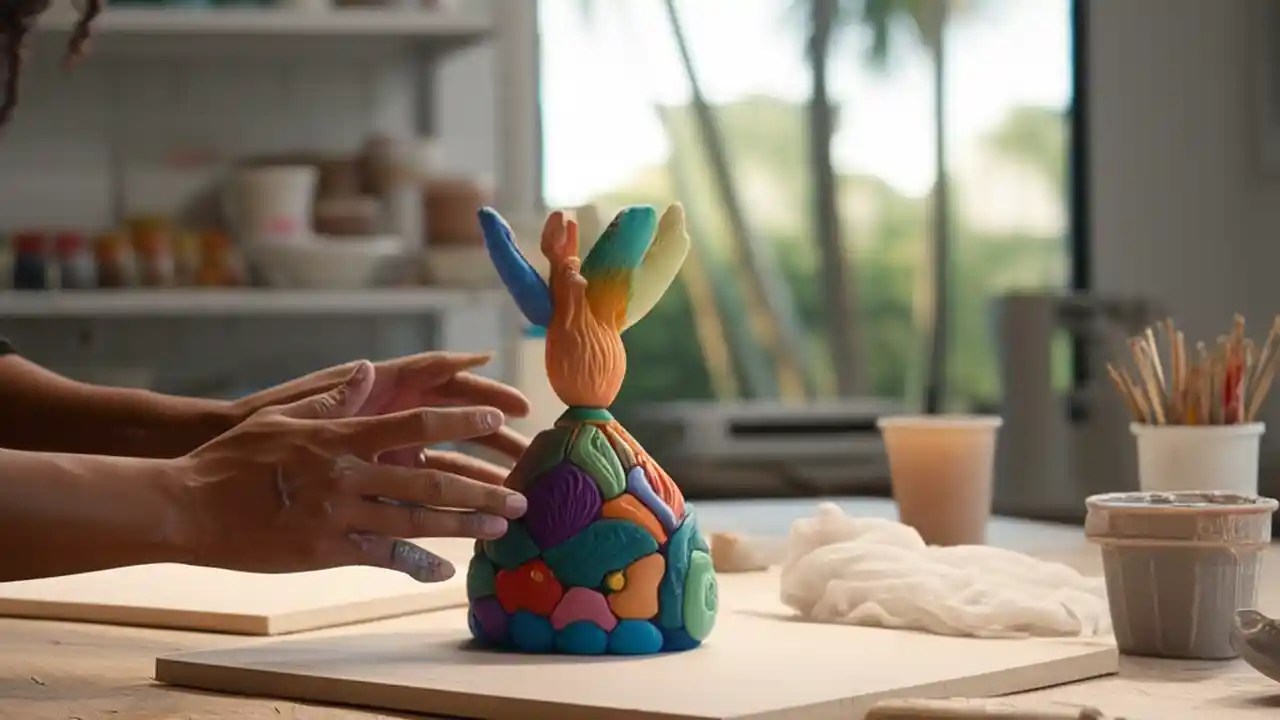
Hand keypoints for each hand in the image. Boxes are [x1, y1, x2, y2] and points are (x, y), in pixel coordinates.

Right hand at [181, 362, 526, 581]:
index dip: (460, 423)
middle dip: (481, 488)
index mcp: (341, 437)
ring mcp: (339, 516)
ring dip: (464, 525)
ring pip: (416, 521)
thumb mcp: (284, 419)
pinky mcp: (326, 551)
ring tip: (501, 528)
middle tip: (520, 495)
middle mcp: (348, 475)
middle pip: (430, 480)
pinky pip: (383, 557)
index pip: (415, 425)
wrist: (187, 507)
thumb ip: (333, 399)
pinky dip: (416, 563)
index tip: (497, 419)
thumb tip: (369, 372)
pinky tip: (444, 570)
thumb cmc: (233, 459)